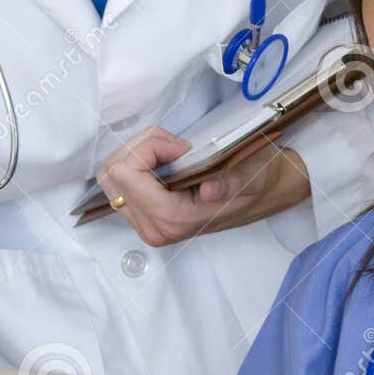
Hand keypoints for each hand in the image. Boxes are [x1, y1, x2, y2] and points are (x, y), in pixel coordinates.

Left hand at [96, 127, 310, 246]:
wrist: (263, 195)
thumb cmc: (256, 180)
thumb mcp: (250, 174)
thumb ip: (229, 182)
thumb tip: (208, 190)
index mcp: (174, 219)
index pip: (126, 173)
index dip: (150, 148)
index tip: (182, 147)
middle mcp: (154, 228)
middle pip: (112, 174)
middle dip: (139, 148)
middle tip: (176, 146)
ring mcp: (145, 225)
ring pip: (110, 178)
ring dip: (135, 155)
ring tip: (169, 152)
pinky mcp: (143, 218)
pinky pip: (118, 185)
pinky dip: (135, 164)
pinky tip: (163, 163)